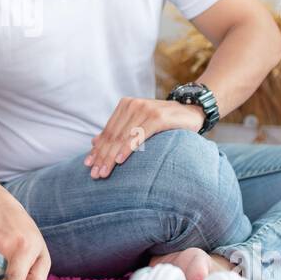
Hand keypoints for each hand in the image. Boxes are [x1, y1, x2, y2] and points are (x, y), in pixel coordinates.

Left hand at [84, 97, 203, 178]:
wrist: (192, 111)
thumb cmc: (165, 122)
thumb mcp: (139, 125)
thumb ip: (119, 131)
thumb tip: (94, 142)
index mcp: (125, 105)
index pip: (108, 131)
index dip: (97, 150)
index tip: (88, 166)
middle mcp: (134, 105)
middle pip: (113, 135)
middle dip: (102, 156)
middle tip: (94, 174)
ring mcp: (146, 109)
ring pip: (123, 137)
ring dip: (111, 156)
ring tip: (104, 172)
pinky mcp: (159, 117)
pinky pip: (139, 135)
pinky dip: (128, 148)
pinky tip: (119, 160)